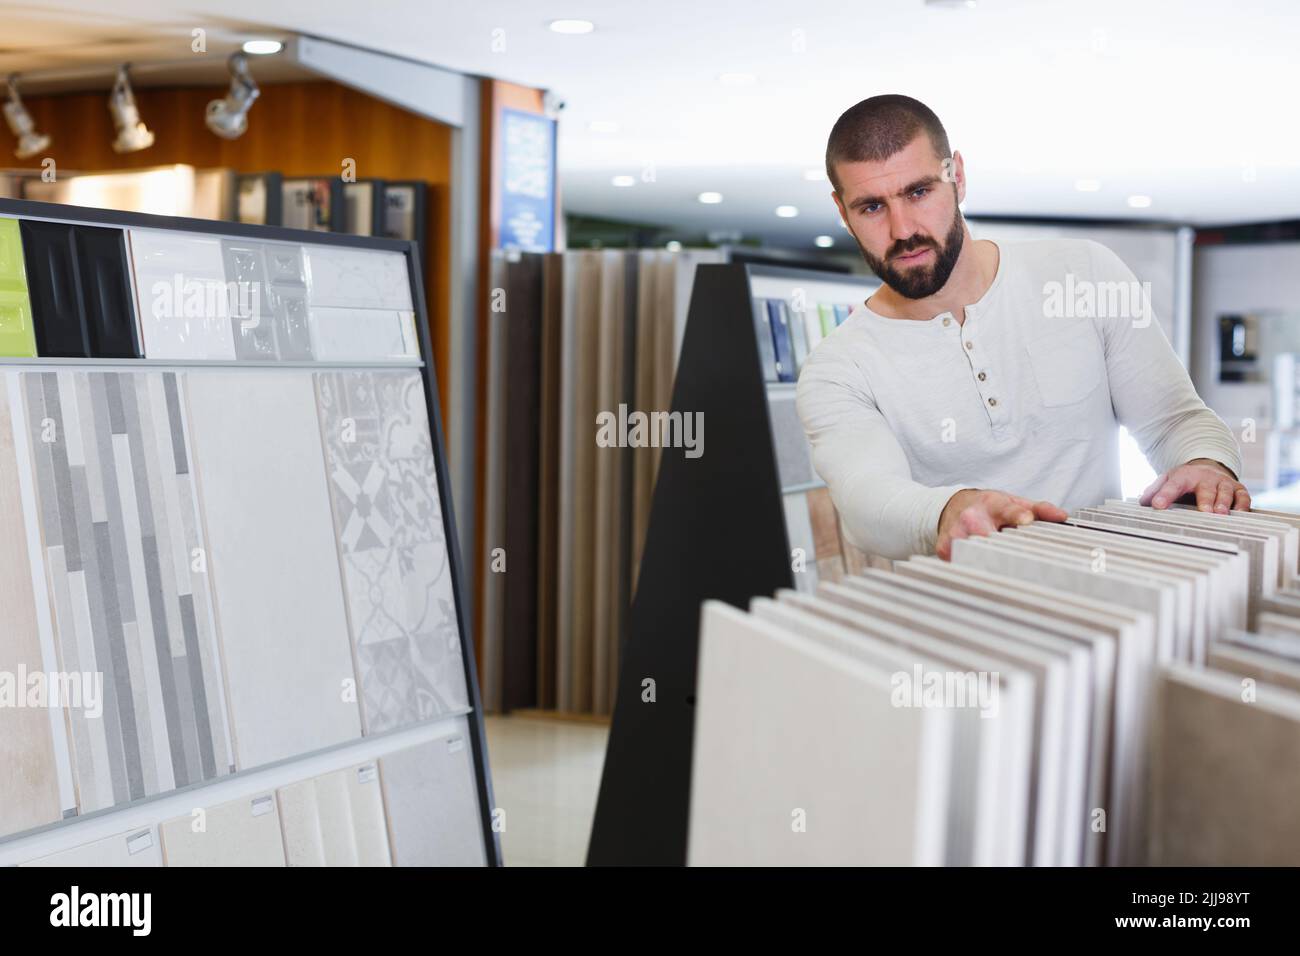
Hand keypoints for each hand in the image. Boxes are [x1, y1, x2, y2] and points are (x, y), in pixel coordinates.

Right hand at [935, 489, 1068, 560]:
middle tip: (1025, 566)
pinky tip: (983, 569)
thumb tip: (1062, 517)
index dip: (1016, 515)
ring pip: (976, 556)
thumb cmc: (988, 508)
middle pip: (989, 539)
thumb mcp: (1013, 502)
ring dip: (992, 565)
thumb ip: (1039, 509)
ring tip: (1004, 569)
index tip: (1026, 520)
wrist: (953, 506)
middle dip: (1007, 552)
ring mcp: (955, 535)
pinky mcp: (944, 550)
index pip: (1005, 510)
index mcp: (991, 504)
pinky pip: (963, 565)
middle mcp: (970, 518)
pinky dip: (975, 570)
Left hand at [1139, 459, 1249, 513]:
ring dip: (1224, 503)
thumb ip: (1154, 491)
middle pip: (1205, 489)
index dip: (1165, 495)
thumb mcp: (1167, 481)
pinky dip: (1243, 505)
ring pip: (1225, 492)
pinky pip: (1243, 497)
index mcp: (1184, 476)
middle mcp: (1205, 478)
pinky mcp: (1238, 489)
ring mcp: (1223, 483)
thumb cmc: (1184, 480)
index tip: (1158, 505)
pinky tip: (1240, 514)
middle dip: (1205, 500)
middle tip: (1204, 512)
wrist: (1207, 468)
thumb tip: (1142, 503)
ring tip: (1221, 514)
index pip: (1173, 485)